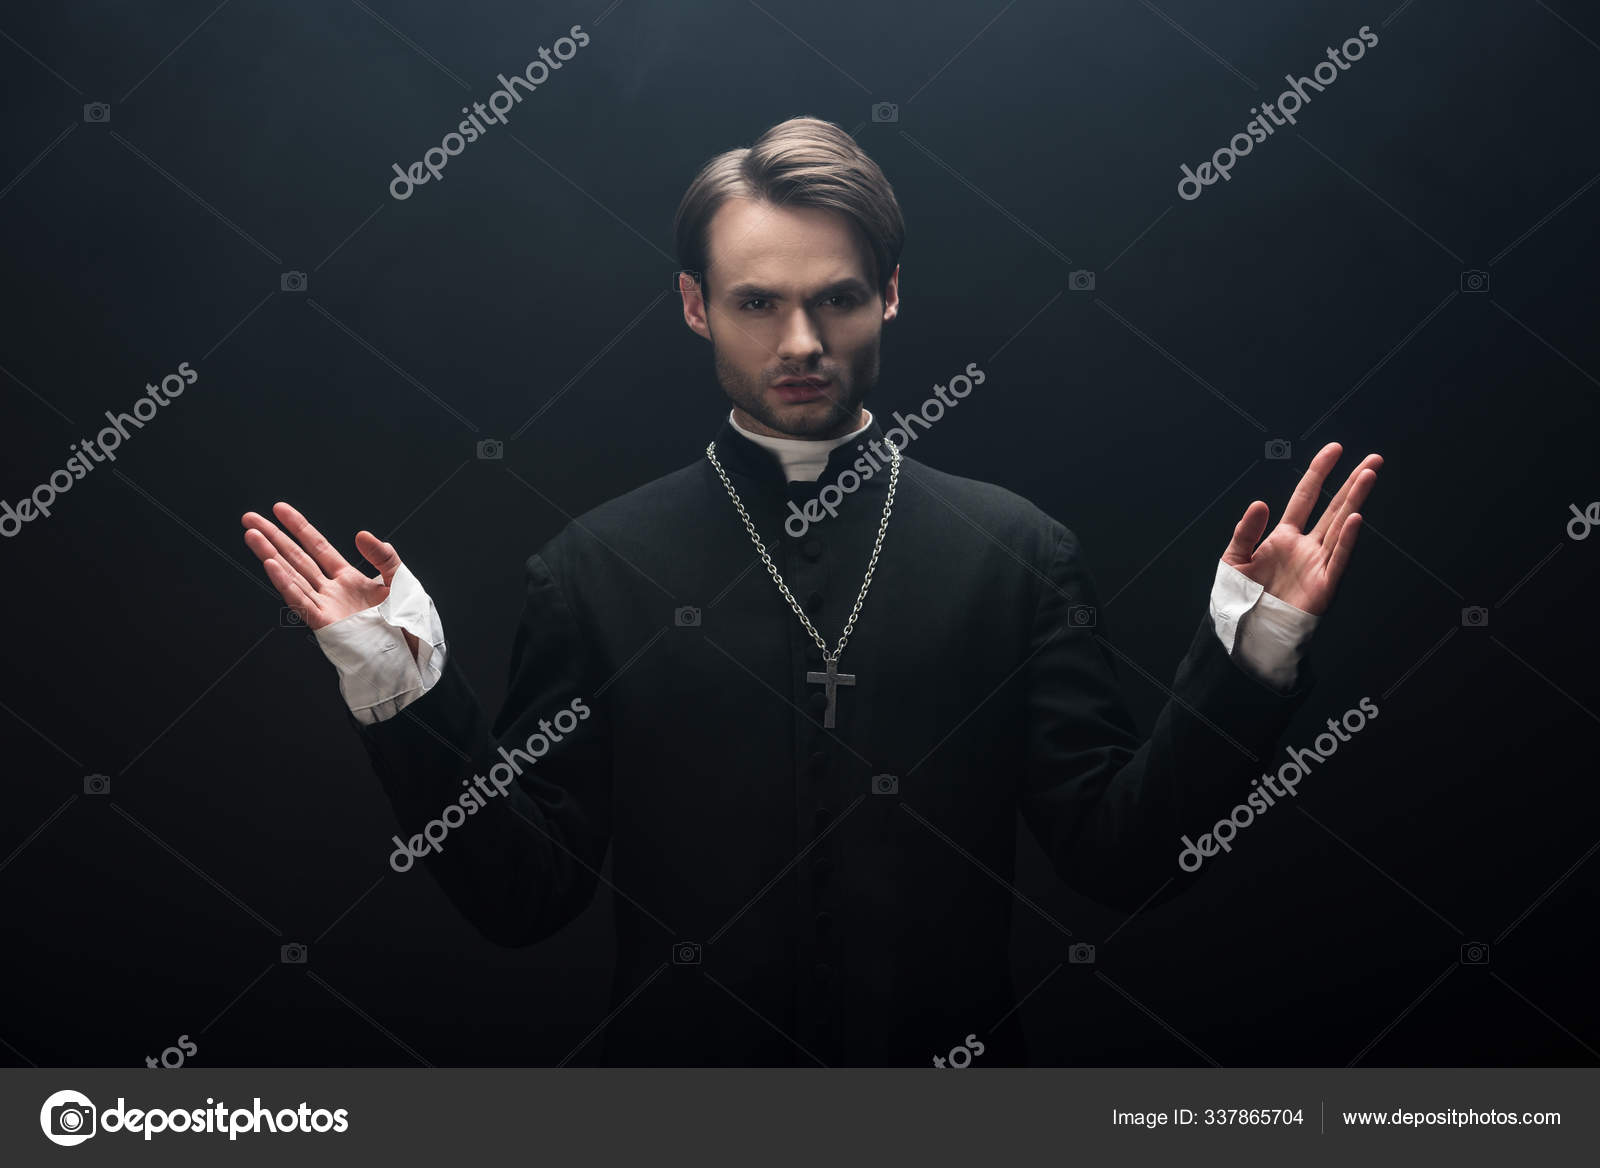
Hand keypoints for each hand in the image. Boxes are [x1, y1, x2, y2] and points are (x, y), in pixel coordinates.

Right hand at [241, 502, 417, 655]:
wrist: (412, 658)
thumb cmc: (408, 625)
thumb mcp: (400, 581)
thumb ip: (383, 557)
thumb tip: (361, 534)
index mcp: (349, 580)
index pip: (318, 547)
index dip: (299, 527)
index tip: (279, 509)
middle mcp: (331, 592)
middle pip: (297, 558)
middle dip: (273, 537)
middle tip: (249, 518)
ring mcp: (326, 608)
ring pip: (292, 576)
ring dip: (270, 554)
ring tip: (251, 534)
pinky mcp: (325, 624)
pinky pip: (300, 601)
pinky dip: (284, 583)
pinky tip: (269, 564)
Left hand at [1220, 442, 1381, 615]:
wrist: (1245, 635)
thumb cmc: (1239, 600)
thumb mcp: (1234, 559)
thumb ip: (1245, 531)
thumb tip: (1260, 503)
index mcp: (1283, 538)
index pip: (1305, 497)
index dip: (1319, 473)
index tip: (1334, 450)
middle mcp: (1306, 547)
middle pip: (1332, 507)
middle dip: (1352, 483)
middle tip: (1372, 460)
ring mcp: (1317, 564)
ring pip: (1340, 526)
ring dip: (1354, 501)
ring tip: (1368, 476)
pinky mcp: (1323, 586)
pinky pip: (1338, 559)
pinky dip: (1346, 539)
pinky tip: (1354, 518)